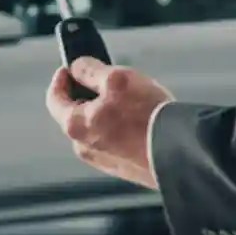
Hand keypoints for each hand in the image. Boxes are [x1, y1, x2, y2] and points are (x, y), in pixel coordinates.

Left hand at [45, 57, 173, 189]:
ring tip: (130, 98)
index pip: (55, 99)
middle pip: (77, 113)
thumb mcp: (116, 79)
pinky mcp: (124, 167)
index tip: (69, 67)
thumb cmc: (147, 116)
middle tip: (105, 79)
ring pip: (97, 127)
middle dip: (88, 94)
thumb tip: (77, 67)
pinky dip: (120, 126)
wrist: (180, 153)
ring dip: (106, 110)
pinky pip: (114, 140)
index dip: (61, 79)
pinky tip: (141, 119)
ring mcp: (105, 160)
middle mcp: (85, 147)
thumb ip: (90, 70)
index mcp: (76, 126)